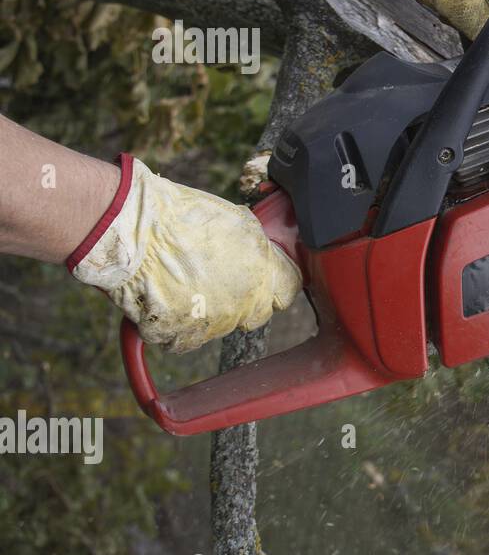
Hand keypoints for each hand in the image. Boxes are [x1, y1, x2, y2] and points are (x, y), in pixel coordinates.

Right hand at [69, 156, 301, 353]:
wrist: (132, 229)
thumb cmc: (179, 216)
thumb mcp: (237, 221)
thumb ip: (258, 247)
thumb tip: (265, 255)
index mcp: (262, 271)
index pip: (289, 291)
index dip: (276, 284)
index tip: (264, 279)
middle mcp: (243, 302)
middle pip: (256, 315)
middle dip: (242, 302)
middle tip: (215, 280)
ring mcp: (212, 323)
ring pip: (218, 328)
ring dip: (205, 313)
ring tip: (180, 282)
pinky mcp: (179, 335)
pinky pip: (181, 338)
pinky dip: (171, 325)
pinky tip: (160, 298)